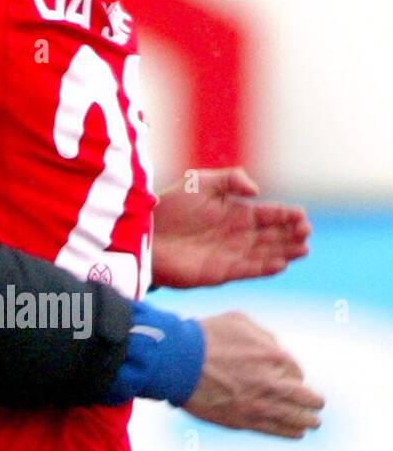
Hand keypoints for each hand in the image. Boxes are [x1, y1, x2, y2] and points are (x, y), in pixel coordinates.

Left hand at [152, 167, 309, 287]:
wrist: (144, 232)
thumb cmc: (169, 205)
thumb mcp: (199, 182)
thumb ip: (230, 179)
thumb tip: (257, 191)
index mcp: (235, 212)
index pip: (269, 214)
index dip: (286, 216)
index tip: (301, 216)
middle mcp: (237, 234)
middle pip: (273, 235)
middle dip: (292, 234)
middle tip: (305, 233)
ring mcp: (231, 254)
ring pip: (266, 253)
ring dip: (285, 252)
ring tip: (302, 248)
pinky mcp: (221, 272)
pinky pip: (249, 270)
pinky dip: (265, 268)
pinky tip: (281, 264)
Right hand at [182, 311, 323, 438]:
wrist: (177, 361)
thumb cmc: (204, 337)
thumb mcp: (239, 321)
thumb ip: (265, 336)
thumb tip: (277, 348)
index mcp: (275, 357)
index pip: (298, 373)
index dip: (293, 376)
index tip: (286, 378)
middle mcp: (273, 383)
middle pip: (309, 399)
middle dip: (313, 401)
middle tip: (314, 403)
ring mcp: (260, 405)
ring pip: (300, 420)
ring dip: (308, 420)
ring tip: (311, 422)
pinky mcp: (246, 421)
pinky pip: (280, 431)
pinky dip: (292, 432)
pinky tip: (296, 432)